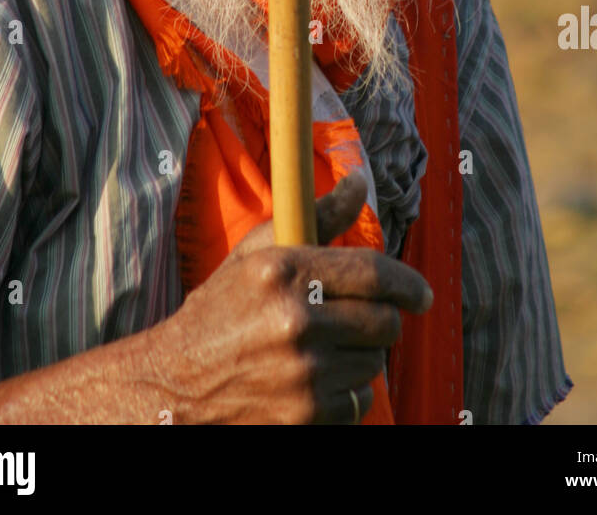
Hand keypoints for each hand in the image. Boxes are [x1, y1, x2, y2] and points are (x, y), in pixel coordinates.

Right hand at [139, 170, 432, 423]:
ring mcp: (302, 373)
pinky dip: (348, 393)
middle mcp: (296, 320)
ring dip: (361, 356)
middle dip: (382, 321)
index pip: (374, 272)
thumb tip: (359, 180)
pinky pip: (360, 400)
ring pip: (375, 362)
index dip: (408, 283)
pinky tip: (317, 380)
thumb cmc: (220, 311)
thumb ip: (317, 216)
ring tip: (326, 350)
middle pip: (384, 321)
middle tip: (363, 322)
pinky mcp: (306, 416)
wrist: (174, 384)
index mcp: (284, 270)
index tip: (422, 294)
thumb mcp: (257, 253)